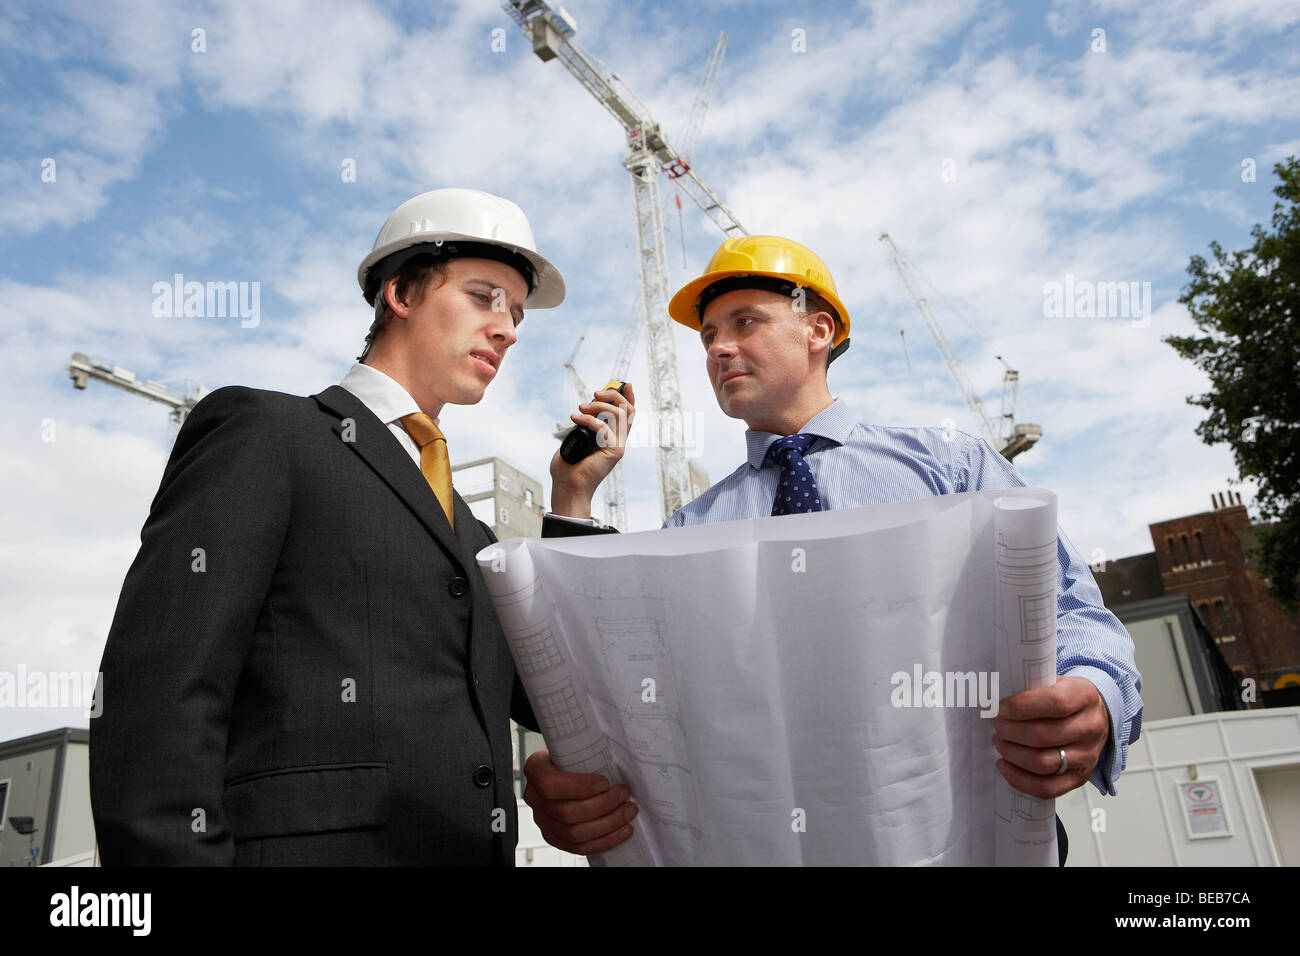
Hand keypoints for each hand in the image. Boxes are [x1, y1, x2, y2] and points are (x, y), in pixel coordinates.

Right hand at [522, 749, 637, 854]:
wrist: (563, 769)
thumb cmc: (570, 756)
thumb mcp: (573, 746)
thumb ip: (587, 749)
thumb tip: (619, 754)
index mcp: (536, 770)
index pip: (550, 784)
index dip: (579, 786)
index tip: (605, 782)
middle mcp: (534, 797)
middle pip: (566, 812)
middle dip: (602, 805)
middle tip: (624, 794)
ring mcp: (542, 820)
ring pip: (574, 833)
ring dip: (607, 824)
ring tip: (627, 812)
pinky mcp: (554, 837)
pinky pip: (578, 847)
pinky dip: (604, 840)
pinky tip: (622, 830)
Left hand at [549, 384, 636, 516]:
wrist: (567, 486)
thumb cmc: (568, 467)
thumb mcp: (577, 439)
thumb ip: (584, 425)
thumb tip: (583, 410)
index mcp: (613, 438)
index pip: (628, 415)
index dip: (629, 398)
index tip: (625, 384)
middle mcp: (619, 441)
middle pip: (628, 410)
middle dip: (613, 395)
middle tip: (595, 393)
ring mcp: (618, 446)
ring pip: (620, 415)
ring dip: (600, 405)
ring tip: (581, 407)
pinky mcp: (613, 452)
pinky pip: (604, 428)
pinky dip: (588, 420)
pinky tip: (574, 418)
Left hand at [991, 676, 1109, 798]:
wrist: (1094, 716)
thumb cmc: (1067, 698)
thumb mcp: (1054, 681)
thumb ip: (1029, 686)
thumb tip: (992, 693)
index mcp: (1084, 696)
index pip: (1054, 703)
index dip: (1020, 706)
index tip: (1000, 708)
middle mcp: (1090, 728)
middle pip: (1042, 736)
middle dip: (1009, 731)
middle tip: (996, 725)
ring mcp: (1087, 756)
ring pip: (1042, 763)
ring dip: (1012, 753)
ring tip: (1000, 742)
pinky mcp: (1079, 778)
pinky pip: (1047, 788)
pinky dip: (1019, 779)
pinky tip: (1005, 765)